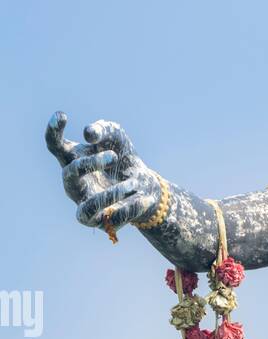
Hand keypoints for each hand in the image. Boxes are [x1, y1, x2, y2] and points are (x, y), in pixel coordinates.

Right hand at [45, 114, 162, 231]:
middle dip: (91, 164)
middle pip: (71, 174)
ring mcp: (85, 205)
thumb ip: (103, 129)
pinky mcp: (102, 222)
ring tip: (131, 184)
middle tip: (114, 156)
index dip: (53, 131)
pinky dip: (129, 208)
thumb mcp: (116, 136)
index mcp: (72, 160)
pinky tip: (143, 197)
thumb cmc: (122, 158)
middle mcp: (74, 184)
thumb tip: (88, 135)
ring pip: (87, 208)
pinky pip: (111, 220)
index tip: (62, 115)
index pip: (55, 146)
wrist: (143, 185)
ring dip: (109, 196)